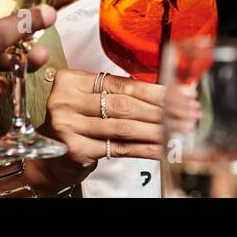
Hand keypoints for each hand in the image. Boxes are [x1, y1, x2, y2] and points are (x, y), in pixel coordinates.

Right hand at [43, 70, 172, 164]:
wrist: (49, 156)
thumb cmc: (77, 121)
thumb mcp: (89, 98)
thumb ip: (117, 92)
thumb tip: (167, 91)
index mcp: (72, 81)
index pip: (122, 84)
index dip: (155, 90)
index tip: (180, 93)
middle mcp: (66, 102)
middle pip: (125, 105)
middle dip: (163, 109)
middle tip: (188, 111)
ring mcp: (70, 128)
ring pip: (125, 127)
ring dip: (158, 129)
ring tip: (181, 128)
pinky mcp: (77, 151)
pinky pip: (120, 148)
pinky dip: (146, 148)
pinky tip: (163, 146)